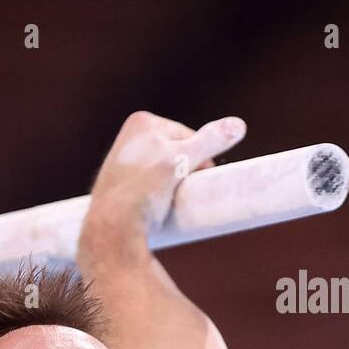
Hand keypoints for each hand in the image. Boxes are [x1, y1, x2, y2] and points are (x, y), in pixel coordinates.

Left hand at [84, 111, 246, 247]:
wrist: (111, 226)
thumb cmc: (144, 191)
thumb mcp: (181, 162)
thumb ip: (210, 141)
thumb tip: (237, 125)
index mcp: (142, 122)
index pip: (189, 137)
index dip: (201, 158)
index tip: (203, 177)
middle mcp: (128, 137)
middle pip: (176, 153)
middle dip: (186, 170)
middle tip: (187, 191)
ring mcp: (122, 161)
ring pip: (164, 169)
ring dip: (174, 182)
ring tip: (172, 201)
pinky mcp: (119, 184)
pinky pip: (150, 184)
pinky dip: (158, 192)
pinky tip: (158, 205)